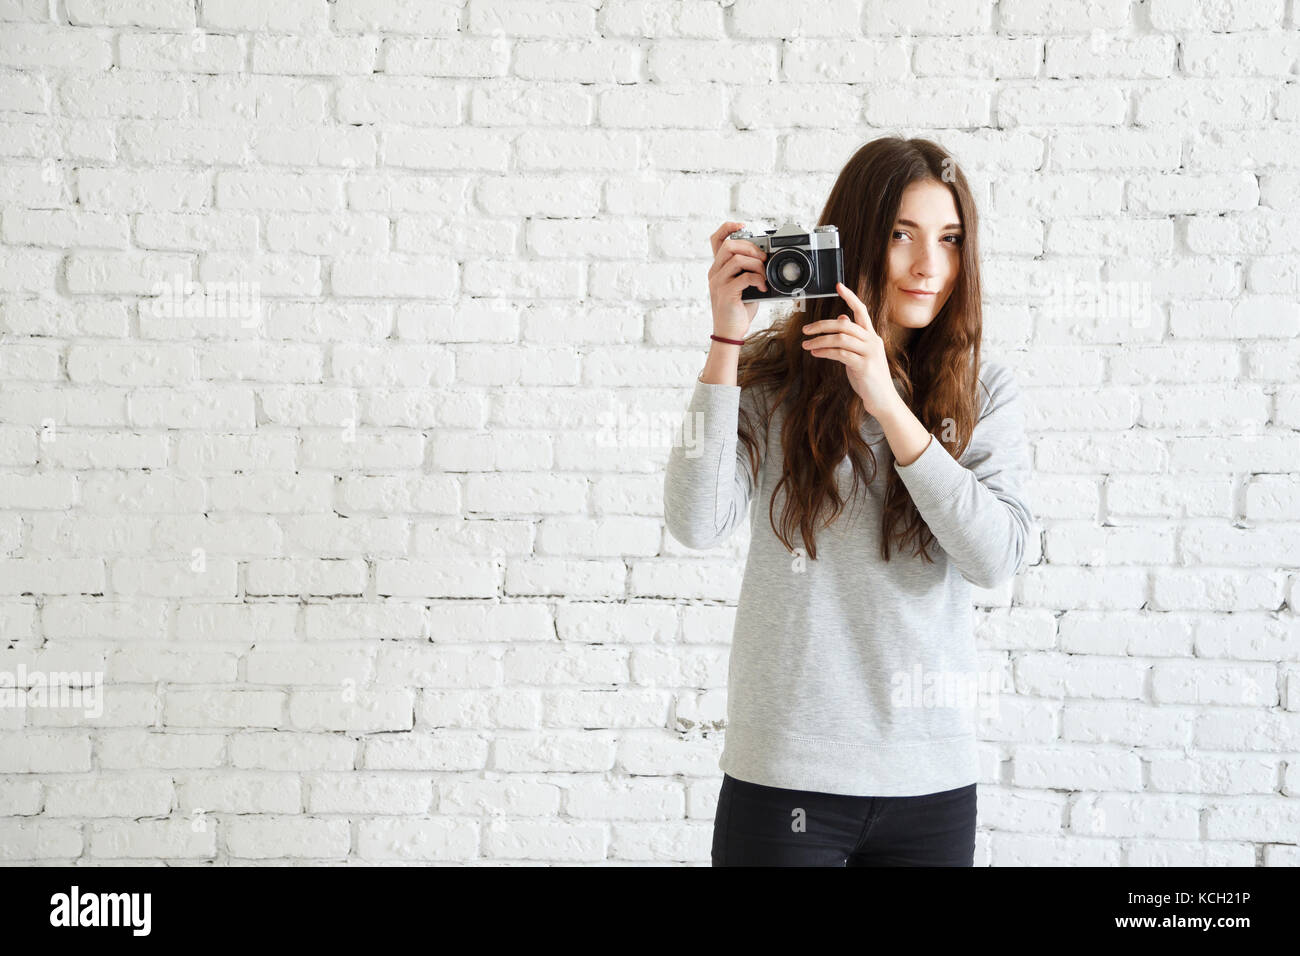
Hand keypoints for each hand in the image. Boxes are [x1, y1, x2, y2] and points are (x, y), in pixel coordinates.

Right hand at [707, 221, 767, 339]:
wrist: (730, 332)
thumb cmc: (737, 310)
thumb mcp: (743, 286)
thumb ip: (747, 271)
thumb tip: (765, 258)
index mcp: (718, 268)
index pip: (716, 240)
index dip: (728, 228)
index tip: (742, 226)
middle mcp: (714, 273)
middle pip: (729, 245)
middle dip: (750, 247)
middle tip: (763, 258)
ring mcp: (718, 283)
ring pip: (737, 259)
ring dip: (756, 264)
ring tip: (764, 275)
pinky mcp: (725, 293)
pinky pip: (744, 277)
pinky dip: (758, 279)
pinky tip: (763, 287)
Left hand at [801, 281, 902, 419]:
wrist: (882, 399)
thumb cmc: (869, 376)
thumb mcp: (860, 353)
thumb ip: (852, 336)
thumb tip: (842, 317)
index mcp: (871, 336)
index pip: (862, 310)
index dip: (850, 297)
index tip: (838, 286)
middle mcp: (872, 341)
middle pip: (844, 324)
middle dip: (822, 325)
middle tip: (805, 330)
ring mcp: (870, 353)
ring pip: (841, 338)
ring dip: (820, 340)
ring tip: (806, 345)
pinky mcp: (864, 366)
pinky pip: (841, 354)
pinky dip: (825, 352)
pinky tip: (816, 353)